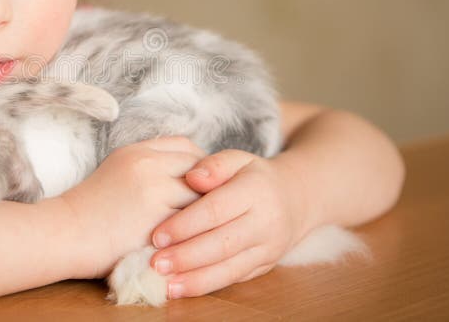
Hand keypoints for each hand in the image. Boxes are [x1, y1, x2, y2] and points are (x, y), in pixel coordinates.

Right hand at [60, 137, 205, 278]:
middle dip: (210, 187)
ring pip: (202, 194)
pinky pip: (195, 220)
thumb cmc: (87, 215)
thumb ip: (147, 171)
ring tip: (211, 227)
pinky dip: (201, 230)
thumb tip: (187, 179)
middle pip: (200, 167)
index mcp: (136, 151)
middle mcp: (147, 162)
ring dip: (209, 211)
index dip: (200, 165)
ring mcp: (154, 187)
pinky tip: (201, 241)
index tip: (203, 184)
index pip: (184, 146)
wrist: (63, 235)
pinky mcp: (158, 216)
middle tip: (215, 208)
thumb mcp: (116, 176)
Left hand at [148, 149, 308, 298]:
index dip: (184, 224)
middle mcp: (266, 222)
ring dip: (195, 279)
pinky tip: (181, 288)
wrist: (294, 199)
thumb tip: (192, 177)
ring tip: (165, 284)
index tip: (156, 236)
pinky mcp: (265, 266)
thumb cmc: (252, 176)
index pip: (216, 210)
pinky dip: (206, 286)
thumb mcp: (237, 159)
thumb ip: (214, 165)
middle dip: (186, 256)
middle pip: (222, 244)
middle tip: (154, 263)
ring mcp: (268, 248)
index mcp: (255, 191)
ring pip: (229, 268)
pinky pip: (234, 278)